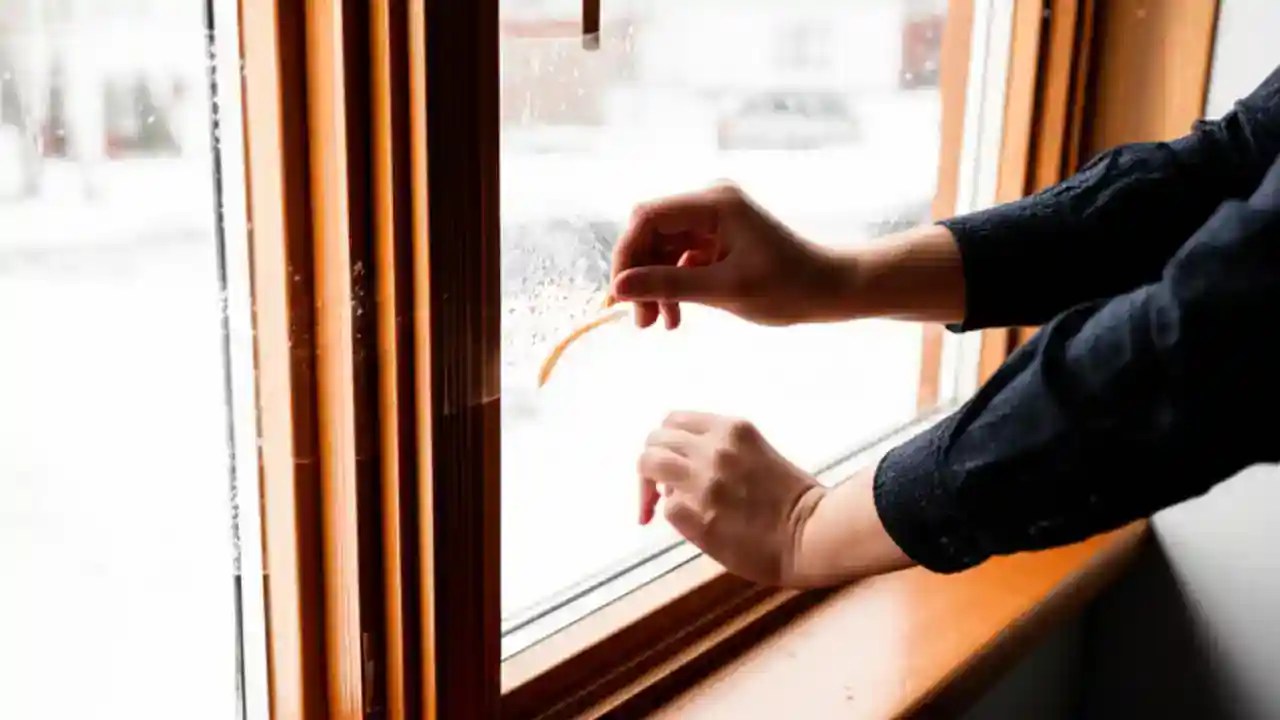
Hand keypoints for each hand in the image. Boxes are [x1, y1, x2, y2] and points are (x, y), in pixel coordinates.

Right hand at [611, 183, 850, 328]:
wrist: (830, 291)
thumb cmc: (788, 288)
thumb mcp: (725, 290)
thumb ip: (669, 285)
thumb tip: (618, 289)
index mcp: (714, 203)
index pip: (647, 217)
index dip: (627, 255)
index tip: (621, 295)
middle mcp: (710, 203)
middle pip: (651, 233)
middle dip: (640, 276)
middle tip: (638, 320)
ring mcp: (713, 221)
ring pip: (662, 250)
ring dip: (655, 286)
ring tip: (656, 325)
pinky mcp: (717, 240)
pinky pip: (680, 259)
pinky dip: (674, 287)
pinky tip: (675, 318)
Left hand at [638, 411, 826, 585]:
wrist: (813, 535)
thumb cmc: (792, 500)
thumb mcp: (756, 453)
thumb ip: (719, 451)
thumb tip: (678, 471)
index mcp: (731, 430)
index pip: (673, 421)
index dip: (665, 442)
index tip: (670, 464)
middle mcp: (713, 449)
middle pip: (654, 440)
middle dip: (651, 463)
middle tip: (658, 489)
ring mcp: (703, 482)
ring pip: (648, 465)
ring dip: (648, 487)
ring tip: (659, 506)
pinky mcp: (697, 516)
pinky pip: (666, 508)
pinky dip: (672, 516)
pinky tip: (693, 527)